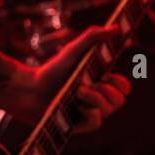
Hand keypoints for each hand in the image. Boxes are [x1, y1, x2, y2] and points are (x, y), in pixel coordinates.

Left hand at [3, 26, 131, 132]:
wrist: (30, 90)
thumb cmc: (52, 70)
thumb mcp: (73, 50)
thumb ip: (94, 37)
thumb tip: (116, 27)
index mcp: (100, 85)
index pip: (124, 89)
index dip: (121, 83)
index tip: (107, 75)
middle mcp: (97, 101)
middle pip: (120, 101)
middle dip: (107, 90)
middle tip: (89, 83)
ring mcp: (88, 115)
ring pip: (109, 110)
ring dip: (95, 98)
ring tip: (77, 91)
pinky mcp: (78, 127)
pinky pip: (96, 123)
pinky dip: (89, 112)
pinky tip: (77, 106)